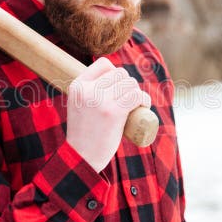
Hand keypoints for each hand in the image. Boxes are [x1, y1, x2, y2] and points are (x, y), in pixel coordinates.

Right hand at [65, 57, 151, 171]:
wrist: (81, 157)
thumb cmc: (84, 132)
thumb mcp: (79, 104)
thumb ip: (89, 91)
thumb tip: (113, 75)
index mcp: (77, 85)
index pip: (104, 64)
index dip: (116, 74)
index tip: (118, 89)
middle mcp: (87, 90)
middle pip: (120, 74)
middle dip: (129, 85)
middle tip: (128, 101)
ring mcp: (100, 101)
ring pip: (130, 84)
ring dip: (138, 93)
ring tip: (136, 105)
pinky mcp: (113, 113)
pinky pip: (136, 96)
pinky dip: (144, 100)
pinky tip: (143, 107)